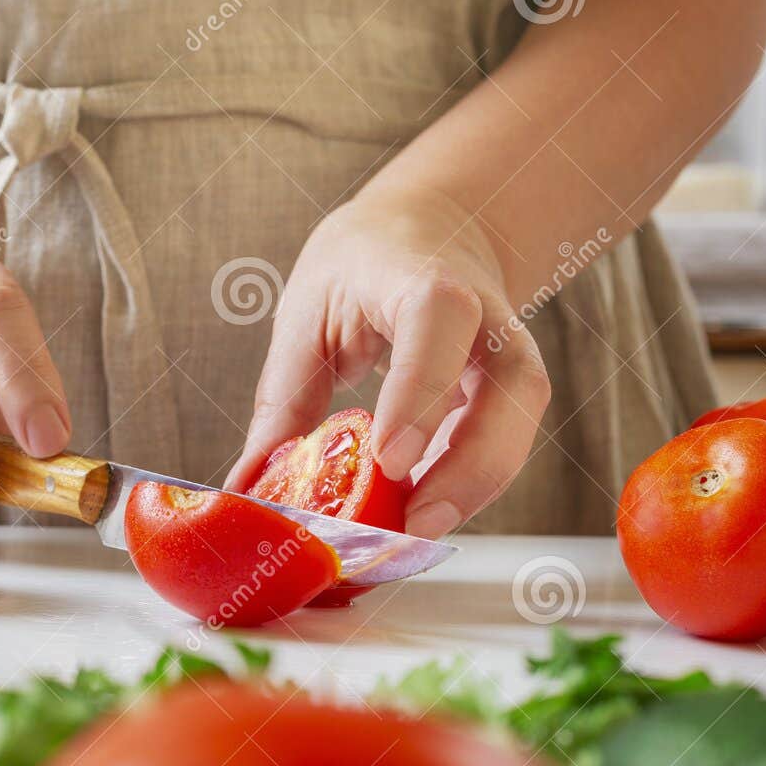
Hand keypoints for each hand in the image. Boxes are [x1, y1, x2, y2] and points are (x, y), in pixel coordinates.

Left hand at [226, 188, 550, 538]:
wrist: (432, 229)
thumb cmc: (360, 264)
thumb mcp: (307, 312)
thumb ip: (283, 400)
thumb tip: (247, 491)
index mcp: (425, 277)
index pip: (439, 321)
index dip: (420, 392)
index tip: (389, 461)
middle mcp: (486, 316)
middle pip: (510, 388)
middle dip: (469, 467)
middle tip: (414, 526)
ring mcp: (509, 354)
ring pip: (519, 425)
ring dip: (472, 489)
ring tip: (412, 536)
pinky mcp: (511, 393)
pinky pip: (503, 445)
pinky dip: (467, 488)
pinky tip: (422, 516)